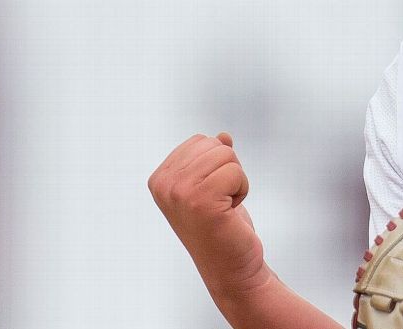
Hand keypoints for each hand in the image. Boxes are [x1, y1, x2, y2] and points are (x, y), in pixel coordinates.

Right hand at [149, 132, 268, 295]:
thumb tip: (223, 135)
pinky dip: (242, 190)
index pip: (202, 140)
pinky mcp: (200, 201)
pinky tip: (230, 212)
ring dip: (237, 180)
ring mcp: (179, 193)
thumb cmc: (224, 226)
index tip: (211, 193)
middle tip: (220, 201)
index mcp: (160, 178)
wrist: (231, 266)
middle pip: (215, 145)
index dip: (218, 163)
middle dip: (229, 169)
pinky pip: (236, 172)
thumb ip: (214, 160)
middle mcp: (163, 184)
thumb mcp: (215, 186)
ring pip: (227, 155)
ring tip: (224, 207)